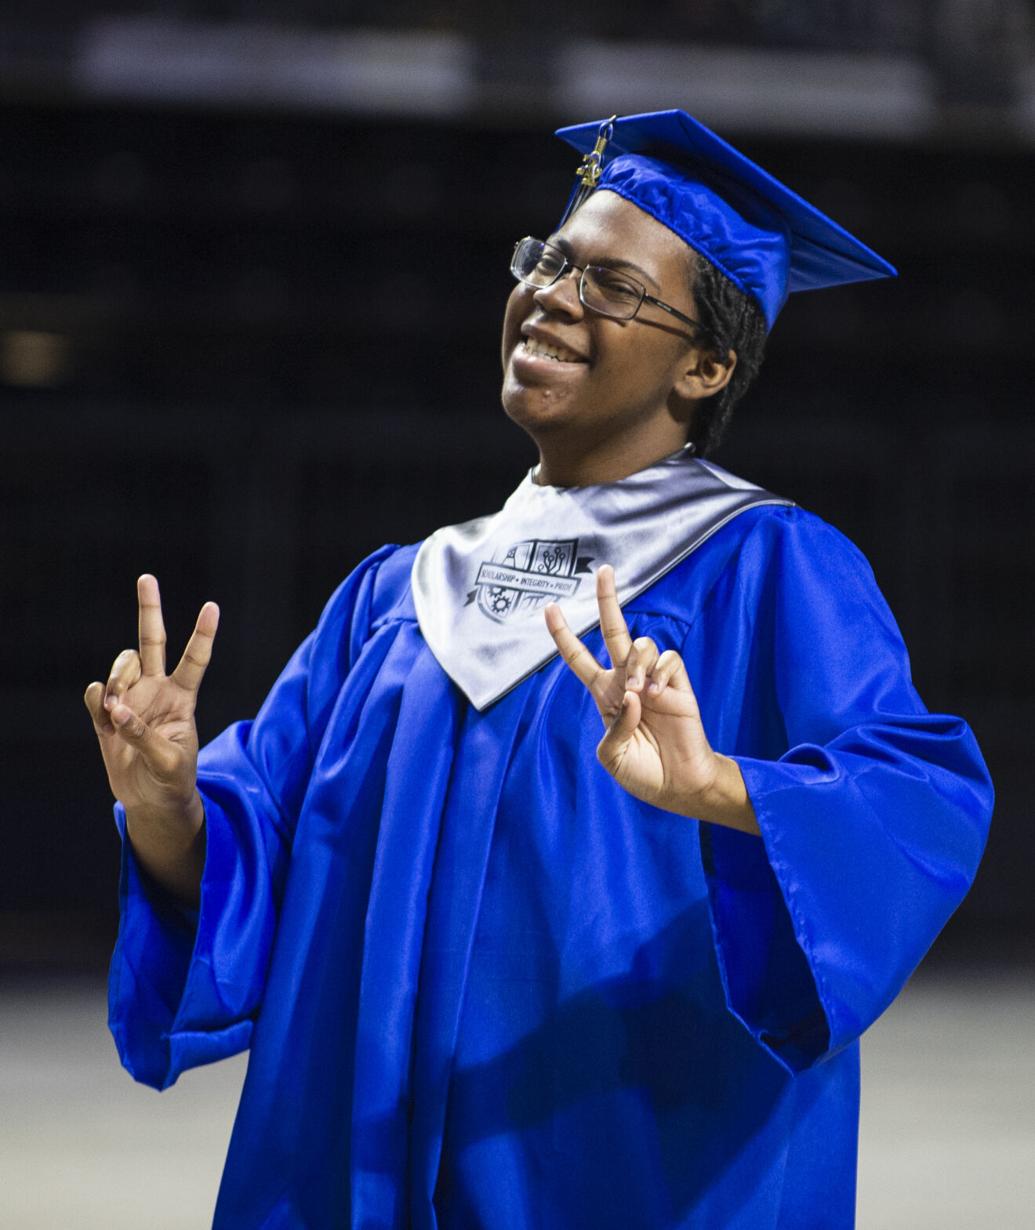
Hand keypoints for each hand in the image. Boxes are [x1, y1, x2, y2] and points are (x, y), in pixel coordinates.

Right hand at [83, 575, 218, 826]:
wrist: (151, 800)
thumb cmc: (173, 780)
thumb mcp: (169, 762)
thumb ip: (144, 735)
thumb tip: (116, 711)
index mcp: (182, 698)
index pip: (195, 660)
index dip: (203, 634)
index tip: (212, 607)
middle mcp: (157, 690)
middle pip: (151, 641)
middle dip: (149, 609)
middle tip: (147, 578)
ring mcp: (131, 699)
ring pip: (119, 667)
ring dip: (116, 680)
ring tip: (116, 709)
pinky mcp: (105, 715)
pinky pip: (95, 693)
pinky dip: (96, 702)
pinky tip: (105, 718)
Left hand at [544, 565, 757, 833]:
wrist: (678, 786)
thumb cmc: (642, 773)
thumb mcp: (612, 756)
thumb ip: (614, 727)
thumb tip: (631, 695)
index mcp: (604, 695)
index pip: (579, 658)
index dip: (563, 635)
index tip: (548, 608)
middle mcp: (627, 680)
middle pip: (614, 630)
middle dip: (607, 599)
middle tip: (604, 571)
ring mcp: (654, 679)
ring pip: (643, 644)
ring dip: (638, 663)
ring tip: (640, 693)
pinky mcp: (679, 684)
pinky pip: (670, 658)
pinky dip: (661, 673)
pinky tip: (660, 696)